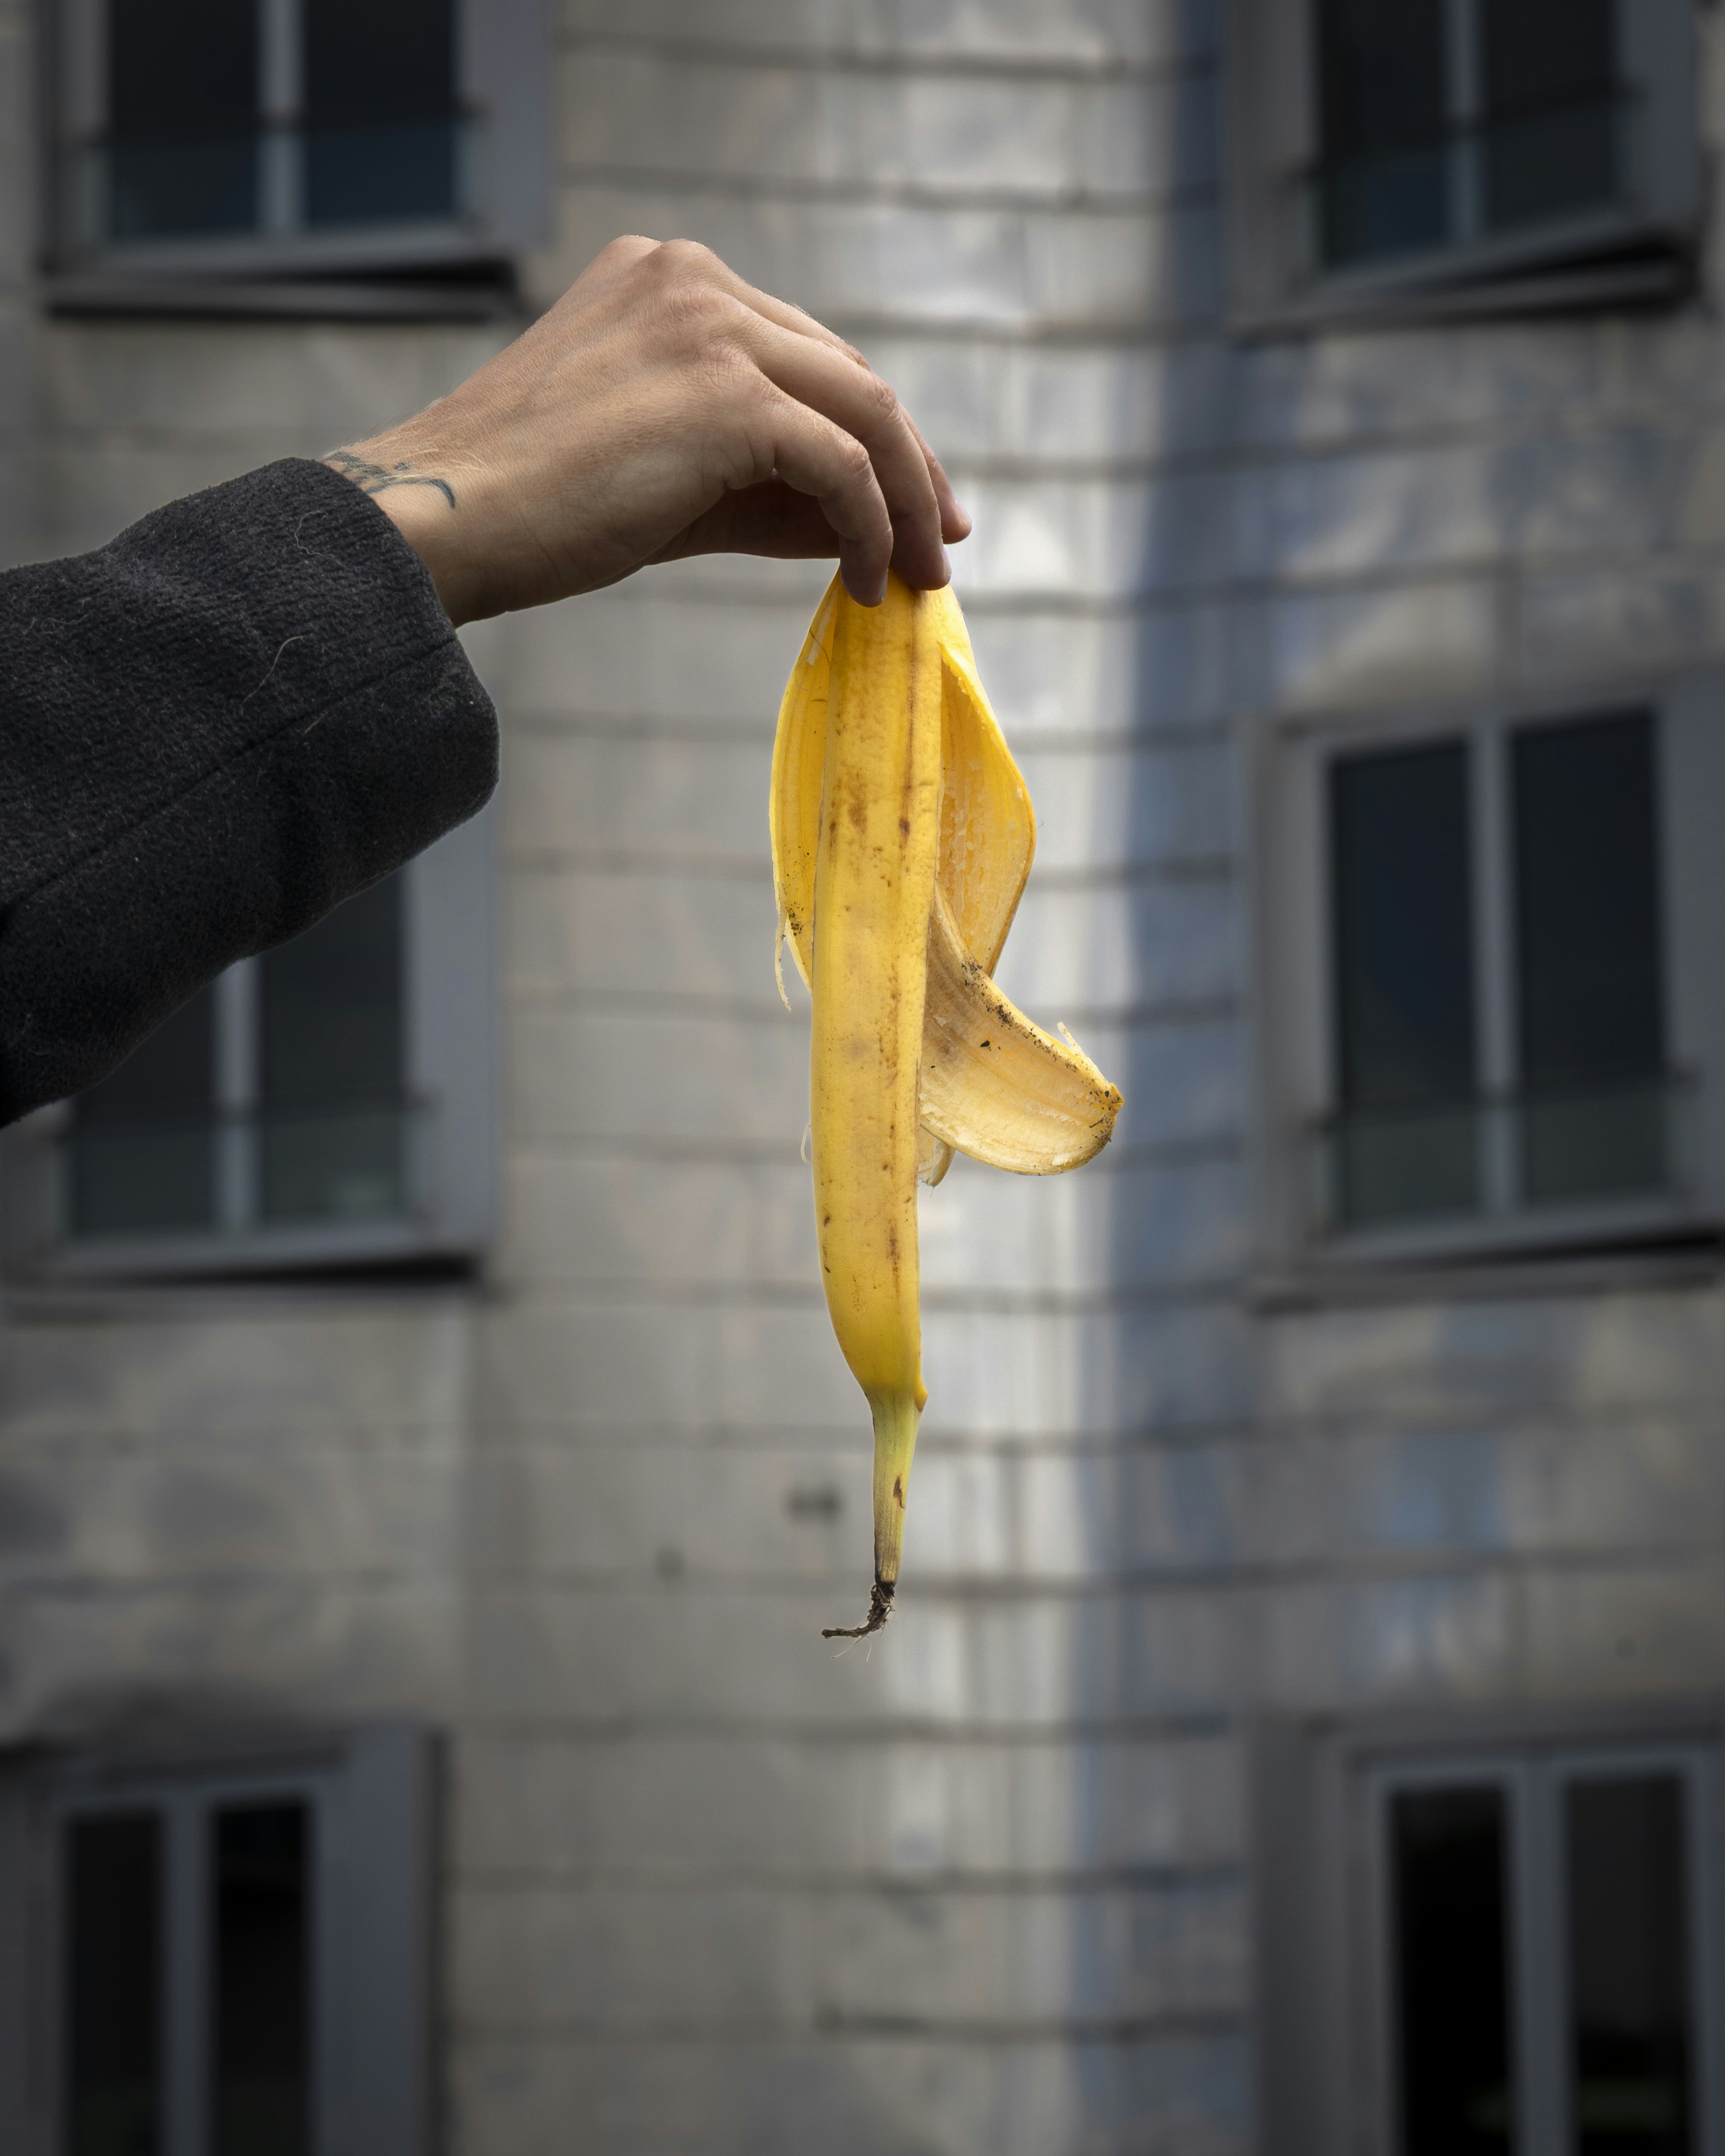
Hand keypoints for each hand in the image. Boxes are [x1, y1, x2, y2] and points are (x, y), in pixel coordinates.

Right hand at [323, 236, 971, 626]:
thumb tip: (858, 525)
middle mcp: (695, 280)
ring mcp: (713, 326)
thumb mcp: (669, 477)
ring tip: (918, 572)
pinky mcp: (730, 394)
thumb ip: (762, 481)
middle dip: (907, 463)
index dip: (867, 430)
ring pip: (863, 411)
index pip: (804, 351)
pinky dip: (868, 525)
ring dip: (905, 499)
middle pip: (847, 373)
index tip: (908, 498)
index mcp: (668, 278)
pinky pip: (842, 464)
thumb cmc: (539, 509)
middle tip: (938, 539)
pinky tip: (864, 579)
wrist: (450, 519)